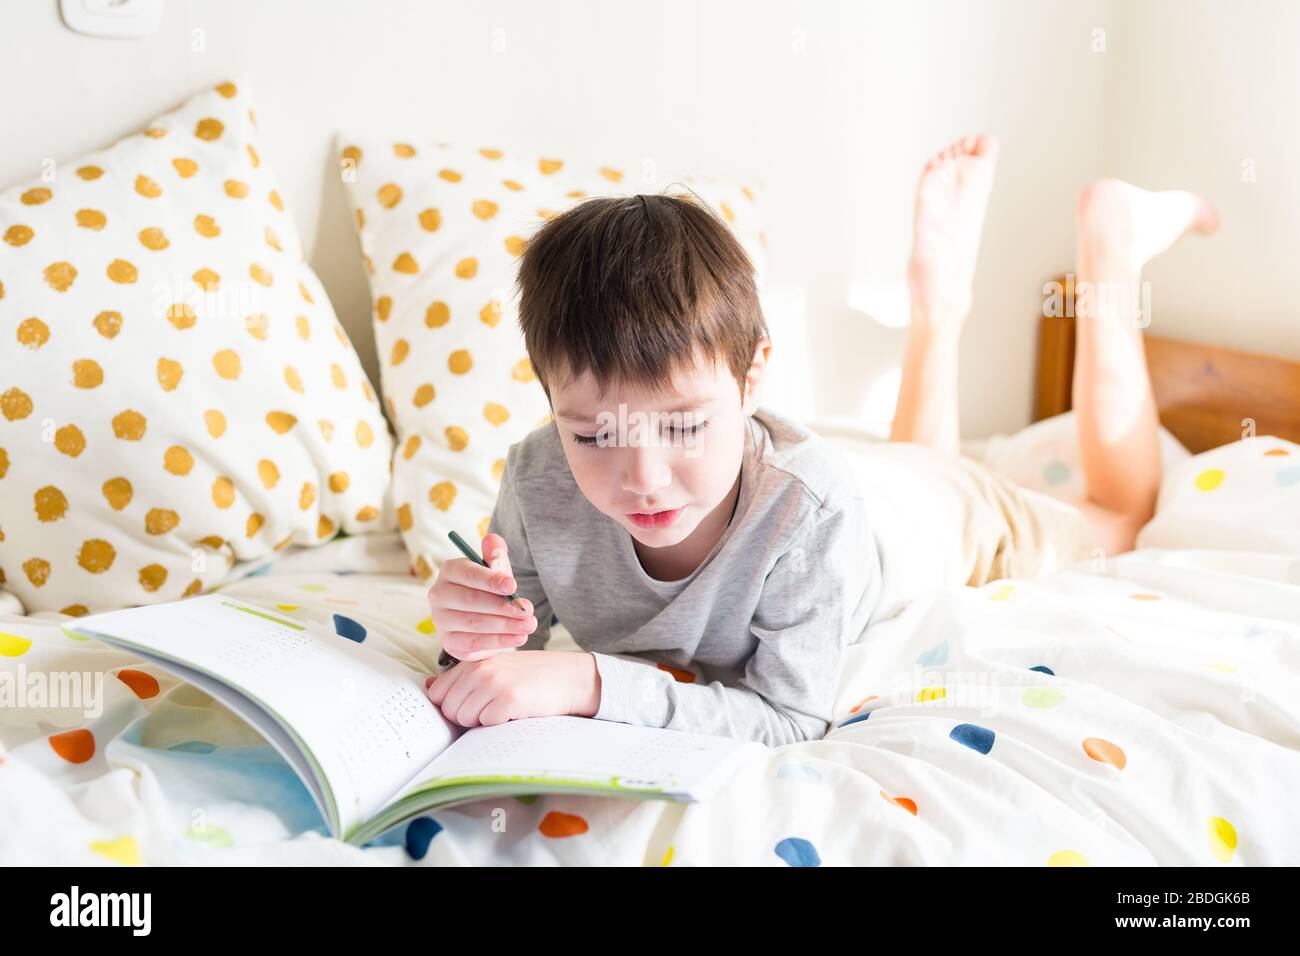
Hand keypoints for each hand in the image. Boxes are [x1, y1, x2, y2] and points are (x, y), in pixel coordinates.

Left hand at [425, 651, 600, 727]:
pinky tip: (515, 712)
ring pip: (465, 719)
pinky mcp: (509, 699)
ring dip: (483, 722)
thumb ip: (462, 678)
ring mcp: (494, 683)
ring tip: (504, 708)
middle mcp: (480, 669)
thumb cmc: (531, 676)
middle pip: (449, 710)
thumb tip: (428, 688)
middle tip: (492, 708)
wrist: (570, 678)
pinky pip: (486, 724)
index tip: (471, 706)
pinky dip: (499, 724)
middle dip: (466, 717)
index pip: (438, 693)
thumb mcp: (496, 668)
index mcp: (474, 662)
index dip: (452, 706)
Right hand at [426, 533, 536, 661]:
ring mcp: (441, 620)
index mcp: (450, 570)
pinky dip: (500, 641)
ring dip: (506, 625)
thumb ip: (495, 555)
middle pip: (471, 600)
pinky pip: (475, 642)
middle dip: (503, 606)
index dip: (491, 580)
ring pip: (475, 623)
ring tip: (529, 624)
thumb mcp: (494, 570)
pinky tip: (519, 638)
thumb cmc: (487, 588)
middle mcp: (439, 594)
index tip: (513, 586)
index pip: (468, 574)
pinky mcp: (449, 642)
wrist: (479, 619)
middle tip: (527, 610)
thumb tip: (493, 541)